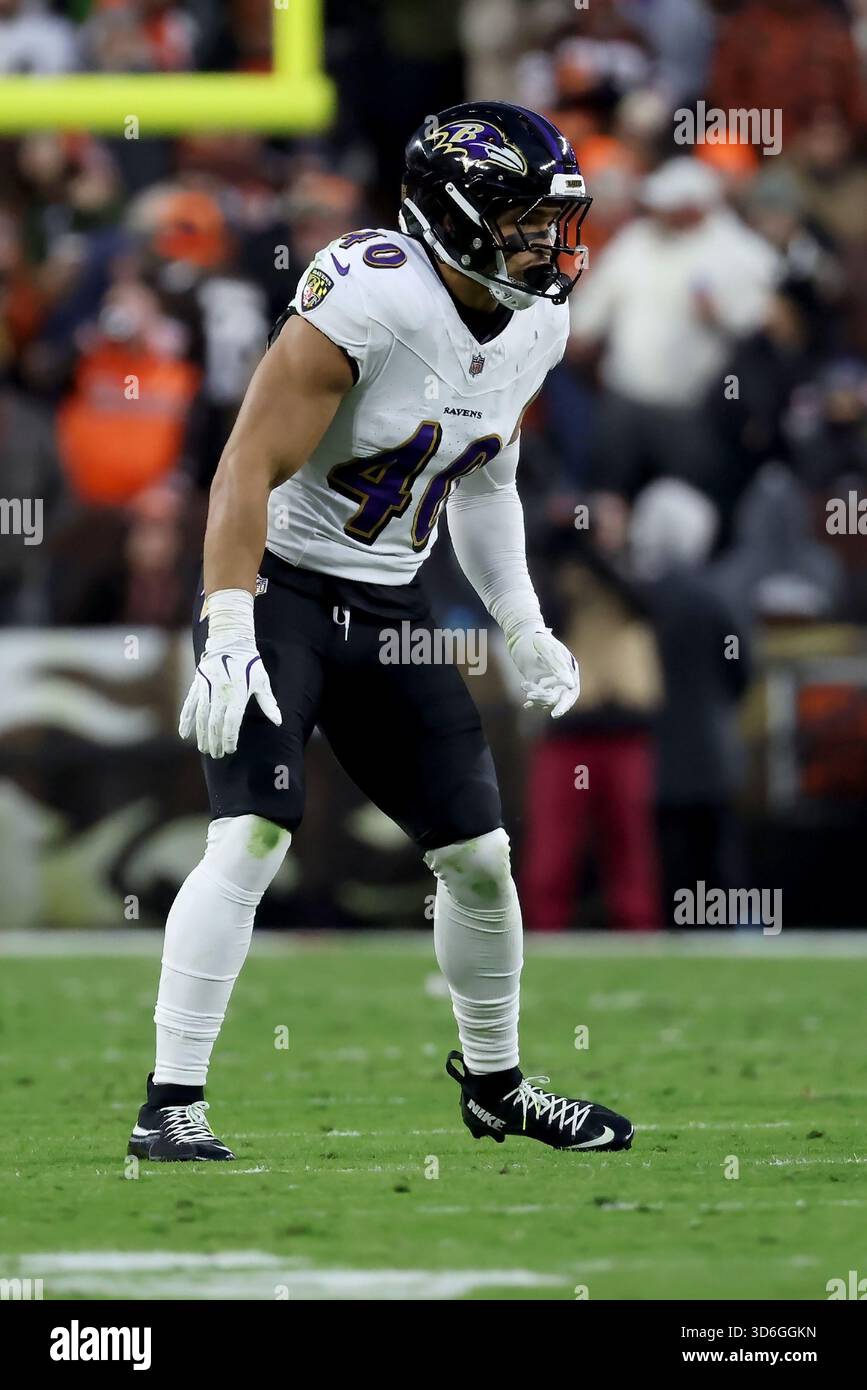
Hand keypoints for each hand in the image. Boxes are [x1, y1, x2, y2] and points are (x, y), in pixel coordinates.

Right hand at [178, 590, 280, 758]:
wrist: (229, 641)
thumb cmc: (250, 664)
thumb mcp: (262, 681)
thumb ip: (268, 703)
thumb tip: (278, 721)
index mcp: (237, 693)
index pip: (231, 721)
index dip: (230, 737)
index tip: (230, 749)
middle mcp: (220, 692)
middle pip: (216, 722)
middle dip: (216, 740)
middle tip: (217, 755)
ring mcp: (206, 688)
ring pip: (202, 716)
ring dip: (202, 734)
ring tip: (204, 749)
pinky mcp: (197, 685)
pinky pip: (189, 705)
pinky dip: (185, 719)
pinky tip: (183, 733)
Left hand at [508, 627, 579, 718]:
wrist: (522, 633)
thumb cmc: (538, 639)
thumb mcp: (548, 651)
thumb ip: (558, 667)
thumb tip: (570, 685)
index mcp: (570, 669)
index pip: (571, 692)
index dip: (565, 704)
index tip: (556, 713)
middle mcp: (562, 677)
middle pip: (561, 698)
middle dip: (553, 704)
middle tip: (550, 712)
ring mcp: (550, 680)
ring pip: (548, 698)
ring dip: (538, 697)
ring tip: (525, 686)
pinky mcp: (538, 681)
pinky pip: (538, 696)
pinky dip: (533, 700)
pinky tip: (526, 705)